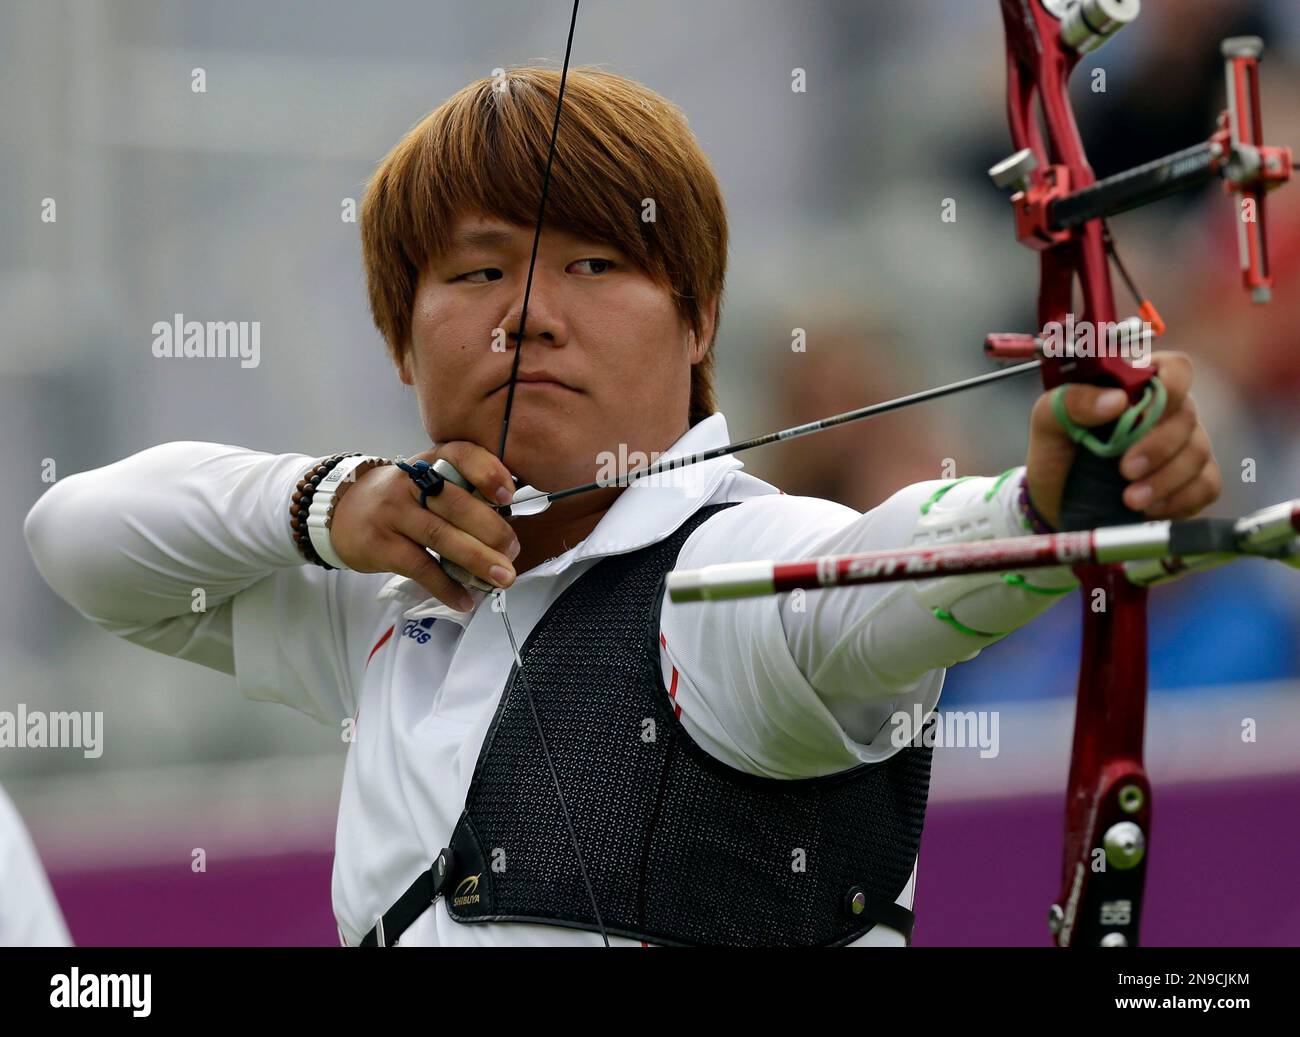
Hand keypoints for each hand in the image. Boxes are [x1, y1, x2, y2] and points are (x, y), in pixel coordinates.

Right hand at [328, 443, 520, 611]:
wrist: (342, 512)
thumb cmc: (401, 500)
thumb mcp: (426, 483)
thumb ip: (461, 495)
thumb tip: (507, 531)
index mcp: (430, 462)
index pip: (460, 454)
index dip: (487, 472)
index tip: (508, 495)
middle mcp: (411, 482)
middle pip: (456, 503)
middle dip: (492, 530)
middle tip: (513, 551)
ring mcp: (393, 513)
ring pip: (441, 536)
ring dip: (477, 560)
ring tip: (502, 577)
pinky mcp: (381, 545)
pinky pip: (420, 567)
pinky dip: (446, 587)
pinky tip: (464, 600)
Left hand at [1026, 351, 1222, 528]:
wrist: (1055, 500)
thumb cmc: (1057, 451)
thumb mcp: (1049, 421)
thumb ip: (1072, 401)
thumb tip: (1116, 401)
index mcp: (1138, 387)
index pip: (1176, 368)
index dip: (1173, 383)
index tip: (1149, 407)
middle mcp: (1168, 412)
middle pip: (1186, 416)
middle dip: (1158, 446)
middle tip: (1126, 470)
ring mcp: (1184, 446)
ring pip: (1198, 453)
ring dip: (1166, 478)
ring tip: (1131, 500)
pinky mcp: (1192, 481)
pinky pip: (1206, 486)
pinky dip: (1181, 499)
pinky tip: (1150, 509)